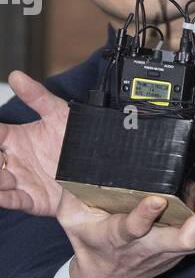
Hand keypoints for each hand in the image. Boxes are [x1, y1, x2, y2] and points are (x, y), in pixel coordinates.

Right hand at [0, 71, 68, 214]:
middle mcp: (15, 160)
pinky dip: (4, 198)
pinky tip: (0, 193)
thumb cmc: (77, 140)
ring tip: (1, 174)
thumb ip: (37, 97)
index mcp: (15, 139)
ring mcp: (22, 181)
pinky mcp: (34, 200)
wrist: (101, 168)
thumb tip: (16, 76)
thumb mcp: (59, 115)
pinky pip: (14, 201)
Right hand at [62, 181, 194, 277]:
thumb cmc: (90, 244)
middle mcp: (150, 246)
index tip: (157, 200)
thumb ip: (70, 195)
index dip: (146, 216)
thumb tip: (74, 164)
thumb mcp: (72, 219)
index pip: (133, 229)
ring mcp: (170, 252)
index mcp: (119, 236)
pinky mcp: (182, 253)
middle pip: (187, 240)